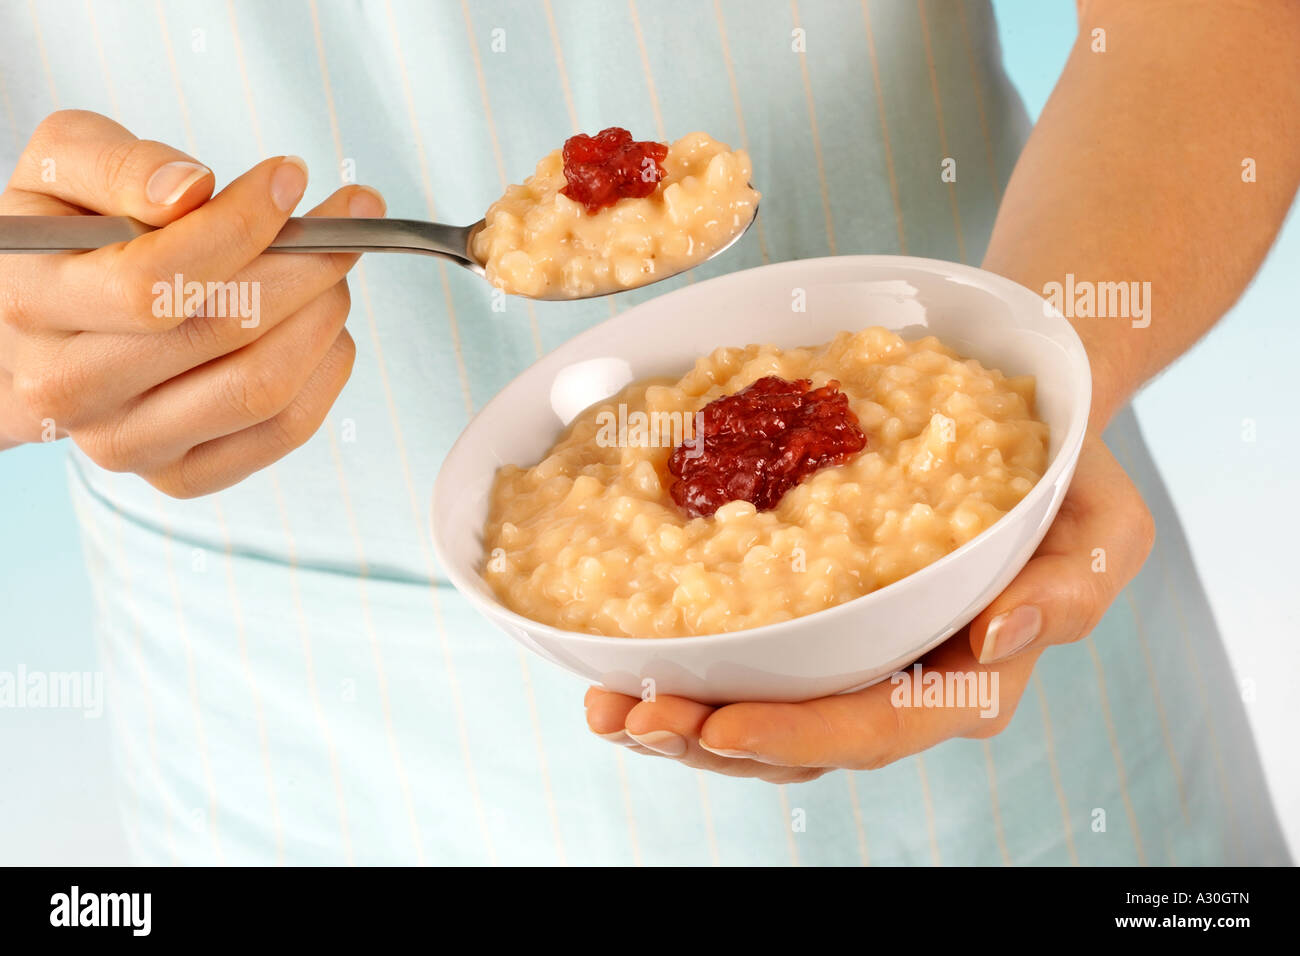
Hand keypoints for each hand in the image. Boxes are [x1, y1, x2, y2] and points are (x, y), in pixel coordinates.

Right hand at [0, 109, 382, 495]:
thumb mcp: (65, 166)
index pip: (155, 280)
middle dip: (305, 266)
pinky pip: (283, 431)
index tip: (290, 177)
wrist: (36, 327)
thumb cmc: (67, 236)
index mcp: (31, 303)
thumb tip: (189, 192)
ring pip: (261, 387)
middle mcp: (69, 389)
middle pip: (222, 333)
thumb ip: (119, 163)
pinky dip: (326, 371)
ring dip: (322, 318)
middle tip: (342, 223)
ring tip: (331, 270)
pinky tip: (324, 328)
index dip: (241, 224)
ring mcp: (125, 444)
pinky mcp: (179, 475)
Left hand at [585, 433, 1153, 781]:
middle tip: (632, 718)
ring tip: (607, 707)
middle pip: (802, 742)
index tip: (720, 724)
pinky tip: (622, 668)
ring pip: (763, 723)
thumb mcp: (1104, 527)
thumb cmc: (1068, 478)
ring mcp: (855, 665)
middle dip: (712, 741)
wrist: (1024, 432)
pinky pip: (748, 673)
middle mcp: (904, 686)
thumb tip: (996, 637)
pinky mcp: (816, 631)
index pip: (881, 727)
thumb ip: (1070, 589)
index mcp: (971, 680)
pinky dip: (686, 678)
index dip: (799, 734)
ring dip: (681, 725)